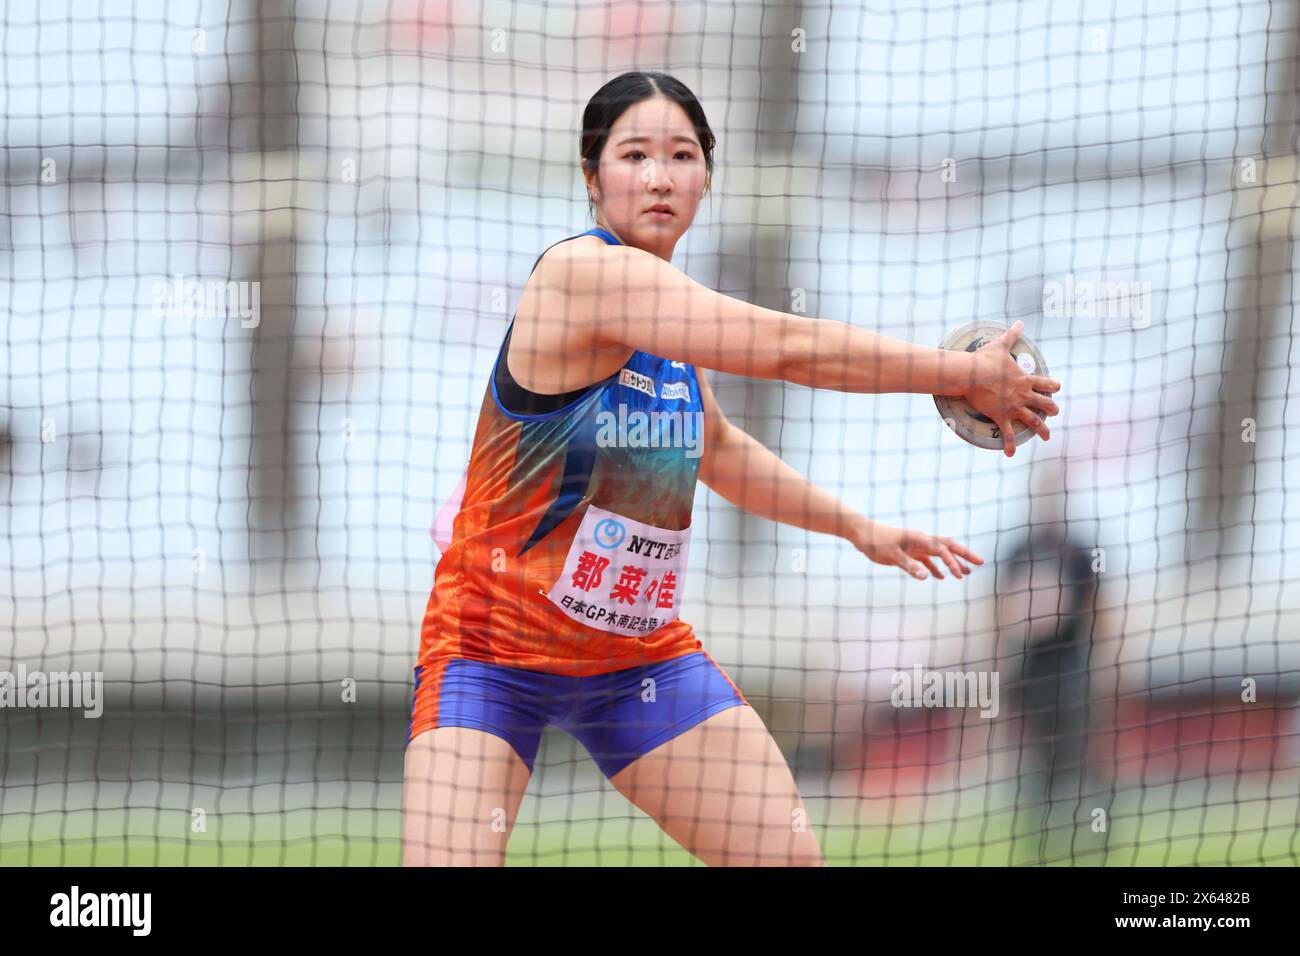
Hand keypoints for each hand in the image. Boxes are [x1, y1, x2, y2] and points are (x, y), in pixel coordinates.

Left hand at [849, 518, 984, 580]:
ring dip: (952, 562)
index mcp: (919, 538)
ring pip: (939, 553)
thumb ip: (909, 566)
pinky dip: (935, 567)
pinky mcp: (909, 551)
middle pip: (948, 546)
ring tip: (966, 573)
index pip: (943, 550)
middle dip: (964, 555)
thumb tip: (926, 576)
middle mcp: (921, 540)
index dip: (954, 562)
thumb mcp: (891, 556)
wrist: (861, 532)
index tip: (960, 576)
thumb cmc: (875, 541)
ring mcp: (915, 545)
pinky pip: (927, 559)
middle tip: (980, 563)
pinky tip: (940, 577)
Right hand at [963, 320, 1061, 456]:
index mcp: (1026, 379)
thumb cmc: (984, 360)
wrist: (971, 374)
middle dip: (1052, 410)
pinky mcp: (1001, 416)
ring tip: (1047, 437)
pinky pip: (1008, 434)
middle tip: (1054, 413)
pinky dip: (1010, 445)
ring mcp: (1014, 407)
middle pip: (1045, 404)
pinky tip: (1011, 454)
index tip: (1057, 388)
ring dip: (1042, 430)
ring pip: (1034, 421)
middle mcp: (1024, 395)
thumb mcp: (1000, 346)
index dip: (1053, 386)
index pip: (1047, 384)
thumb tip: (1019, 322)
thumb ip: (1012, 335)